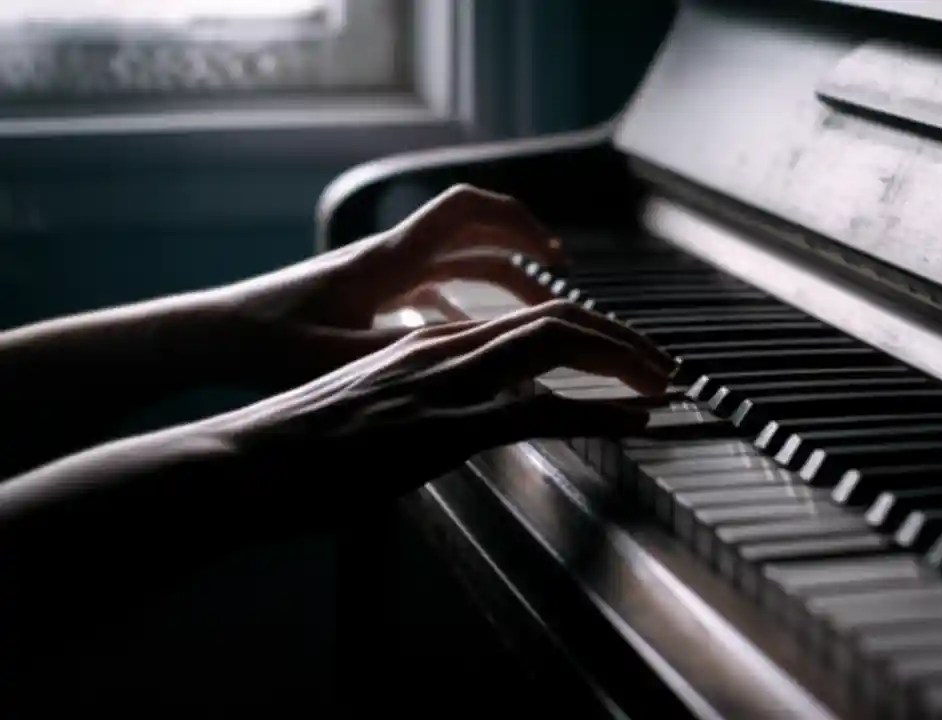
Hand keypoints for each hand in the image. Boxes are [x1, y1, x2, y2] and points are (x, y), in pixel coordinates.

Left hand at [207, 184, 565, 387]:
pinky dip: (463, 302)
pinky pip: (430, 288)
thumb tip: (485, 354)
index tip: (554, 253)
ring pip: (454, 263)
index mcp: (389, 260)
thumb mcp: (343, 358)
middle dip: (522, 250)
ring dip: (498, 280)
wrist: (212, 337)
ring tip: (535, 311)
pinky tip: (473, 336)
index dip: (518, 221)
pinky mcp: (367, 296)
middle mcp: (389, 257)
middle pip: (472, 234)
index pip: (466, 210)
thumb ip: (413, 354)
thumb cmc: (267, 346)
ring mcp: (379, 275)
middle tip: (561, 278)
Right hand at [213, 299, 674, 500]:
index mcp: (428, 343)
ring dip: (621, 358)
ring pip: (554, 343)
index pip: (524, 319)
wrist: (242, 460)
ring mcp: (442, 382)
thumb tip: (464, 420)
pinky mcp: (441, 427)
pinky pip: (538, 408)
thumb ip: (423, 401)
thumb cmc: (297, 444)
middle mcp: (442, 348)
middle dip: (619, 336)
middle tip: (663, 363)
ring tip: (664, 381)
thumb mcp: (372, 408)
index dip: (585, 331)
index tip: (621, 355)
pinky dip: (598, 411)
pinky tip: (634, 419)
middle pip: (553, 316)